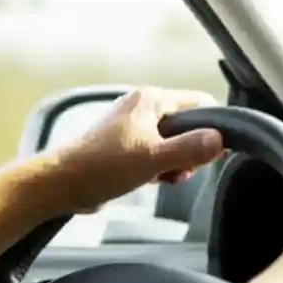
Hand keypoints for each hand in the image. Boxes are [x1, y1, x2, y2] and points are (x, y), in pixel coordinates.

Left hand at [51, 87, 223, 213]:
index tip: (210, 153)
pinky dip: (159, 168)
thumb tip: (220, 140)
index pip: (199, 103)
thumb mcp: (153, 158)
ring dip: (174, 164)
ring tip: (161, 177)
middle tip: (178, 170)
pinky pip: (156, 154)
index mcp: (150, 99)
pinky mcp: (126, 147)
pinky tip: (150, 181)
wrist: (63, 184)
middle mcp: (143, 107)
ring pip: (172, 143)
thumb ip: (189, 148)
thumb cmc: (103, 166)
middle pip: (188, 126)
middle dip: (190, 151)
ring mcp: (133, 127)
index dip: (211, 127)